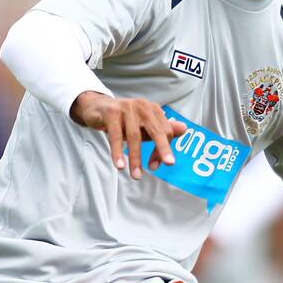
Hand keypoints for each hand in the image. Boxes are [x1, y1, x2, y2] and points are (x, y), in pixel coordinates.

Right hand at [70, 92, 185, 178]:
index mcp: (153, 109)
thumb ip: (162, 129)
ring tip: (136, 176)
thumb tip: (184, 129)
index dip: (163, 150)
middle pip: (155, 130)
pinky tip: (119, 166)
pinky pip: (115, 136)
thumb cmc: (124, 119)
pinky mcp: (111, 113)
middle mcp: (142, 106)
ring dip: (135, 158)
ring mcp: (126, 108)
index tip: (155, 166)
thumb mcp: (144, 126)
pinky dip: (117, 152)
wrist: (98, 108)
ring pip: (134, 137)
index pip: (165, 131)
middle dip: (162, 148)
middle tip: (169, 164)